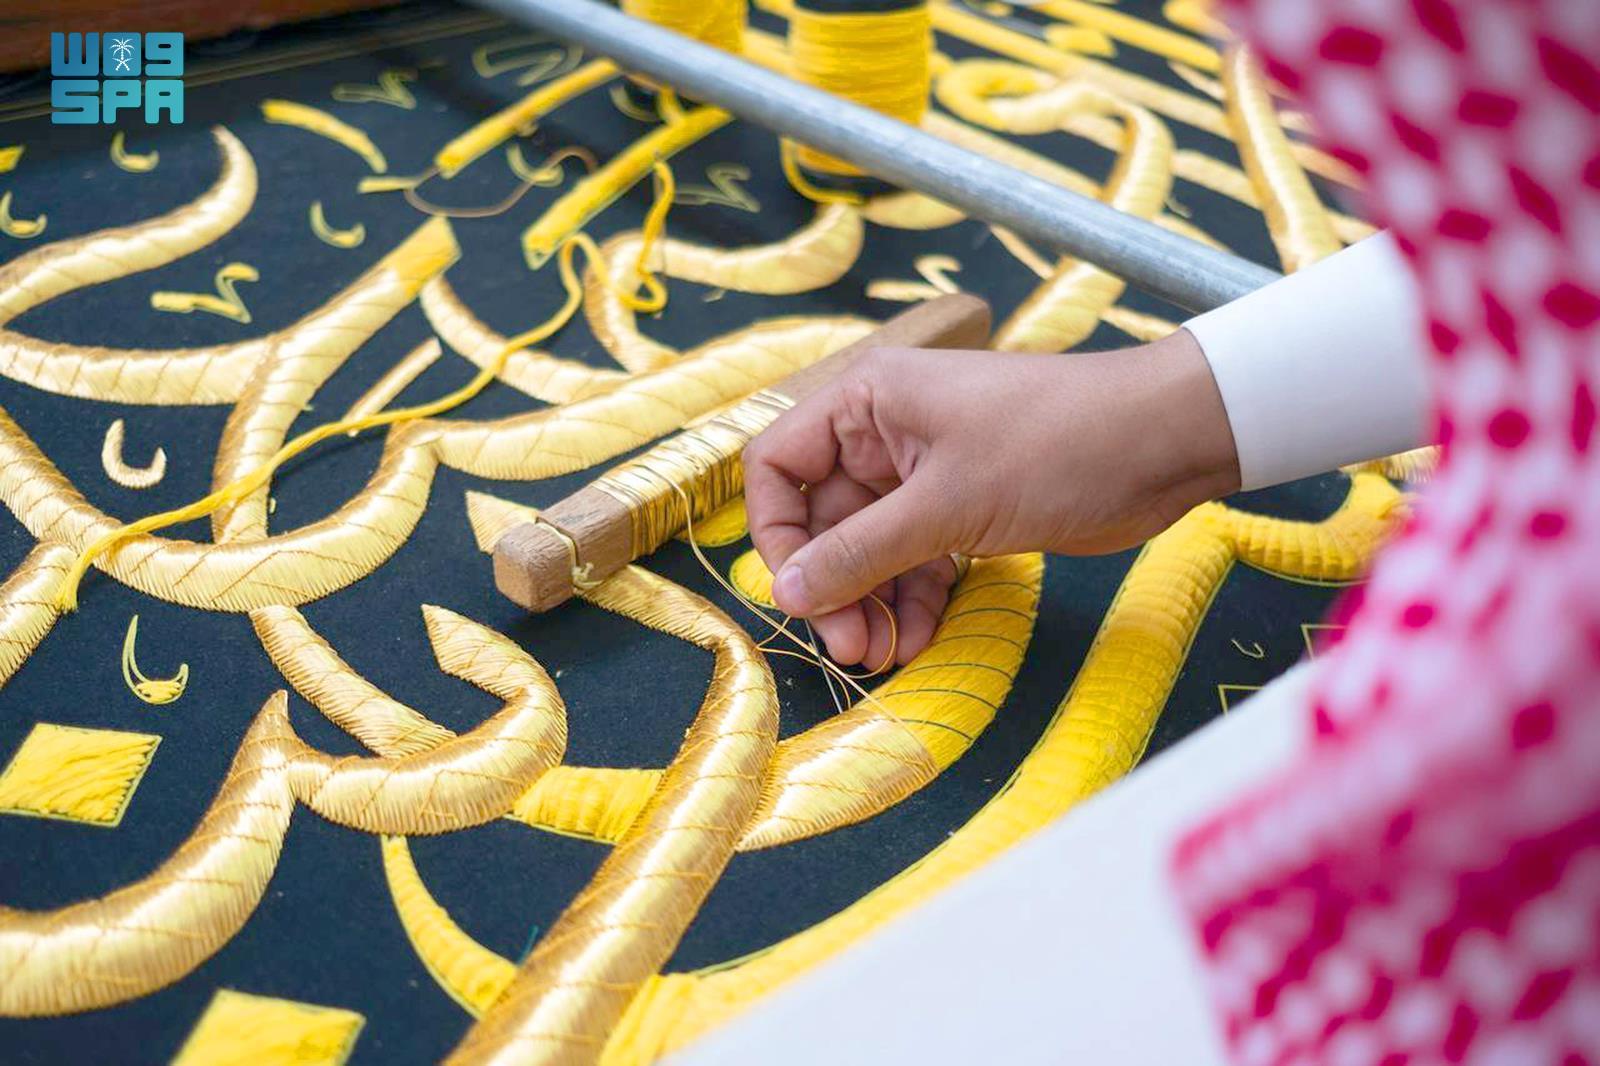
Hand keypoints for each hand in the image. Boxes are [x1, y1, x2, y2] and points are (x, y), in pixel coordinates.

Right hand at [741, 328, 1240, 666]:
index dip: (776, 531)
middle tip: (851, 647)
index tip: (798, 591)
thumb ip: (861, 551)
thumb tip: (787, 593)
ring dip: (871, 602)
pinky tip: (919, 637)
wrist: (1165, 442)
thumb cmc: (1054, 446)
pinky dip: (913, 597)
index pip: (779, 465)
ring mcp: (925, 472)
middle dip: (833, 585)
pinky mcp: (963, 506)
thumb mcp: (947, 504)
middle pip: (824, 519)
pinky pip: (914, 557)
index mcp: (866, 402)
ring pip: (870, 547)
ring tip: (884, 656)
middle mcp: (884, 432)